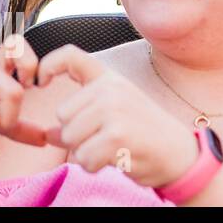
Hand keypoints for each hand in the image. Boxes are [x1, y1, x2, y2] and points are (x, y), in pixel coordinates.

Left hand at [36, 44, 197, 186]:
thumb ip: (79, 117)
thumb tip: (46, 133)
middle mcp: (110, 89)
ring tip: (109, 150)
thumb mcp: (113, 114)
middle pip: (62, 115)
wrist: (183, 157)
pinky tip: (113, 160)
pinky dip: (93, 166)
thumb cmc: (144, 135)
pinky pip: (83, 157)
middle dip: (75, 135)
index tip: (40, 81)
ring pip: (70, 137)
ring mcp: (114, 110)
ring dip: (84, 152)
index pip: (70, 56)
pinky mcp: (117, 135)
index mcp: (109, 79)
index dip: (48, 64)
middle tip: (103, 140)